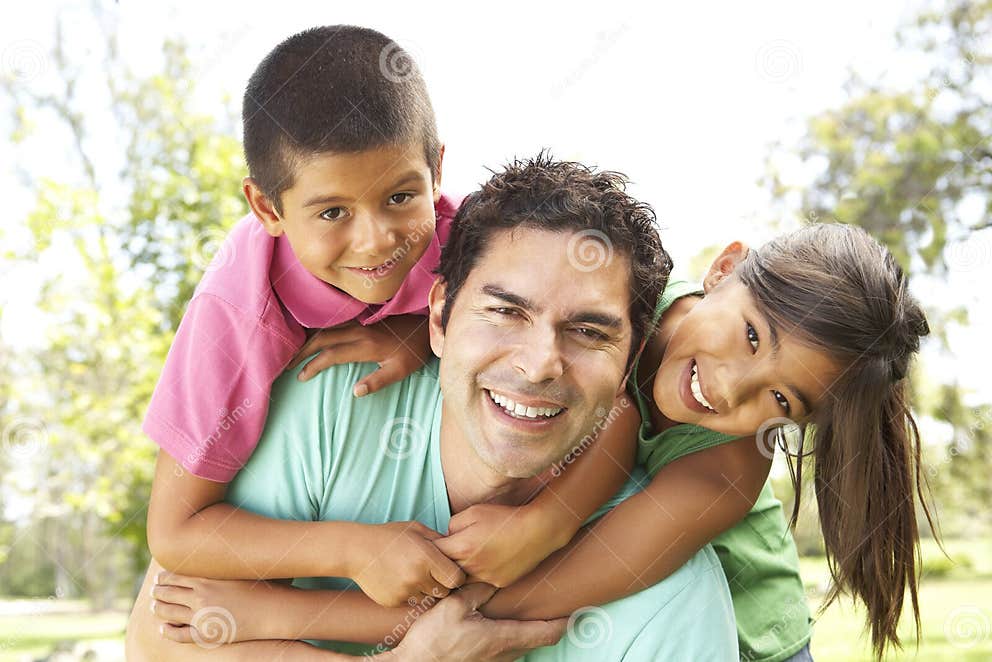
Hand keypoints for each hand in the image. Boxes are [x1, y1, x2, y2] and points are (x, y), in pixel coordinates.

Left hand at [150, 570, 289, 642]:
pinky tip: (163, 628)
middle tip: (153, 591)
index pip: (175, 576)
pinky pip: (178, 634)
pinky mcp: (206, 634)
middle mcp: (200, 597)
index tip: (159, 578)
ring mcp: (201, 616)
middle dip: (158, 592)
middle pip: (168, 593)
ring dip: (158, 608)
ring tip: (155, 606)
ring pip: (168, 612)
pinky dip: (167, 631)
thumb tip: (209, 554)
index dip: (164, 578)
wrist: (273, 610)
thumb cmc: (259, 586)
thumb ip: (220, 563)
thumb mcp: (237, 569)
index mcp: (207, 579)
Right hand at [287, 314, 430, 395]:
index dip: (313, 365)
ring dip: (308, 338)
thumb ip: (378, 381)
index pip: (331, 355)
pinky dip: (320, 329)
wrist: (425, 325)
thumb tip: (355, 392)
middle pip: (322, 338)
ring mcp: (360, 322)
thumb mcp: (400, 371)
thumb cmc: (413, 351)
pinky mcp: (362, 318)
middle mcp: (359, 331)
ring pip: (326, 328)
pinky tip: (312, 334)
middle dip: (302, 351)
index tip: (301, 377)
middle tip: (287, 364)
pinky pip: (335, 322)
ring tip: (294, 350)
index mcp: (366, 346)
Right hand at [351, 521, 466, 606]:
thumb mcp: (417, 529)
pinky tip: (399, 580)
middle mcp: (417, 577)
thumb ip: (440, 540)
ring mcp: (404, 592)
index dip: (455, 575)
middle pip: (444, 592)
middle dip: (442, 584)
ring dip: (425, 590)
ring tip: (413, 574)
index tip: (448, 569)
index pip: (457, 578)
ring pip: (428, 599)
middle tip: (432, 573)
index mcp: (427, 558)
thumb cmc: (390, 536)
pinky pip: (411, 603)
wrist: (356, 550)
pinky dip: (409, 595)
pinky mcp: (393, 602)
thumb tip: (459, 550)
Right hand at [388, 583, 566, 661]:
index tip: (575, 610)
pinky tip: (503, 625)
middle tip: (554, 605)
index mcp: (502, 638)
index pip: (546, 632)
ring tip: (531, 612)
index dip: (563, 622)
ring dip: (531, 632)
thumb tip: (494, 576)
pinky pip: (508, 651)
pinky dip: (515, 637)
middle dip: (549, 624)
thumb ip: (477, 590)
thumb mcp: (453, 606)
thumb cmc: (432, 640)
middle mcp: (504, 655)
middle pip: (538, 640)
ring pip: (523, 646)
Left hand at [434, 503, 570, 587]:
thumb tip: (446, 538)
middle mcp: (471, 566)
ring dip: (459, 570)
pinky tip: (484, 562)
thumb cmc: (504, 518)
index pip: (434, 553)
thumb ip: (452, 525)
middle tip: (445, 552)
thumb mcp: (473, 512)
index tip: (431, 543)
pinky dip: (477, 574)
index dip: (431, 547)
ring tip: (465, 557)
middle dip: (443, 561)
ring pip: (462, 580)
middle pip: (445, 569)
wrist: (537, 531)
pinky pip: (479, 582)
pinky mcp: (498, 583)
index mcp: (462, 546)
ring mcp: (485, 578)